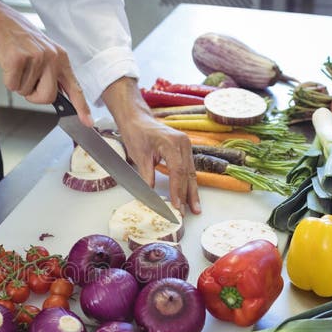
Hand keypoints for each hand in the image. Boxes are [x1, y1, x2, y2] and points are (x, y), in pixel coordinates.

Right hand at [0, 0, 92, 124]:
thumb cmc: (15, 38)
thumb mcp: (42, 51)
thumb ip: (52, 72)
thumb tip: (57, 95)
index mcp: (60, 57)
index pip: (74, 86)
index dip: (81, 107)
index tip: (88, 122)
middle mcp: (52, 57)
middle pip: (48, 97)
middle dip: (34, 96)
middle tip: (25, 78)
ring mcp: (36, 57)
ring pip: (27, 92)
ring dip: (17, 83)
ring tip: (15, 64)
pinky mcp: (18, 59)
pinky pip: (12, 86)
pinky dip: (7, 79)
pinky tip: (7, 62)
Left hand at [102, 78, 200, 215]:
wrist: (137, 119)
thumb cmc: (137, 133)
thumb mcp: (139, 156)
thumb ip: (146, 177)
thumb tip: (150, 197)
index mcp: (172, 143)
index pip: (178, 171)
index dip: (177, 190)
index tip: (176, 205)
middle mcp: (183, 144)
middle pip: (188, 174)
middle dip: (187, 195)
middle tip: (187, 212)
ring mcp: (186, 146)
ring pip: (191, 173)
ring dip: (192, 192)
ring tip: (194, 209)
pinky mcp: (184, 151)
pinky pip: (188, 169)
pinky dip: (188, 183)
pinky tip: (190, 196)